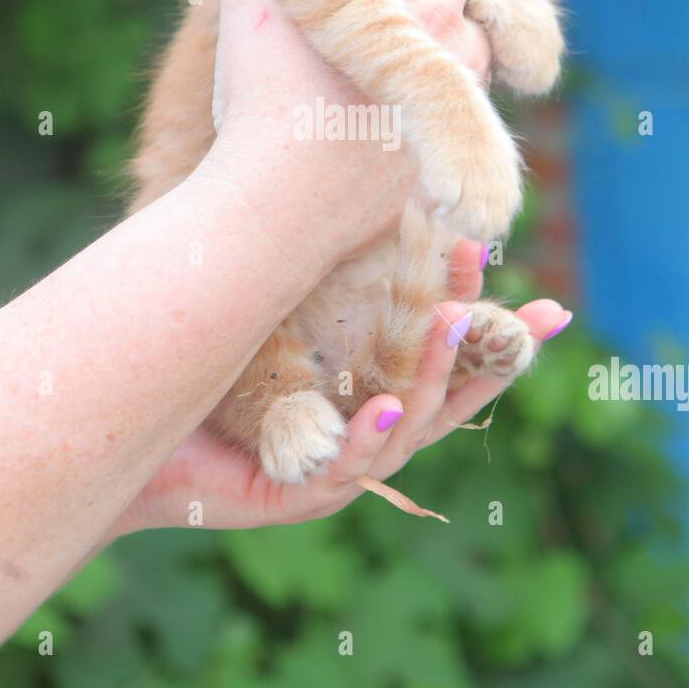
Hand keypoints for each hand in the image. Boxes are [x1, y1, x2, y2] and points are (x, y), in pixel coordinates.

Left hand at [107, 242, 571, 533]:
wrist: (134, 432)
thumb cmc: (207, 370)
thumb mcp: (284, 314)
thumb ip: (329, 274)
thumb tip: (364, 193)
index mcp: (373, 394)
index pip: (454, 366)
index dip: (504, 342)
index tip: (554, 309)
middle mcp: (367, 435)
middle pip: (451, 398)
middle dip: (491, 353)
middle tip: (530, 307)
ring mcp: (339, 469)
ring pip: (410, 429)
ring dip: (437, 375)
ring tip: (456, 320)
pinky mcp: (296, 494)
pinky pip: (347, 466)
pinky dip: (371, 435)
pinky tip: (386, 401)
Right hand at [209, 0, 502, 266]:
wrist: (275, 211)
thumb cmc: (263, 101)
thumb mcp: (250, 2)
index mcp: (426, 5)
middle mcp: (460, 56)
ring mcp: (461, 115)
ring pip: (467, 55)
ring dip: (434, 45)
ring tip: (364, 58)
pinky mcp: (447, 162)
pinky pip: (450, 118)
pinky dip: (418, 105)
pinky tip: (364, 113)